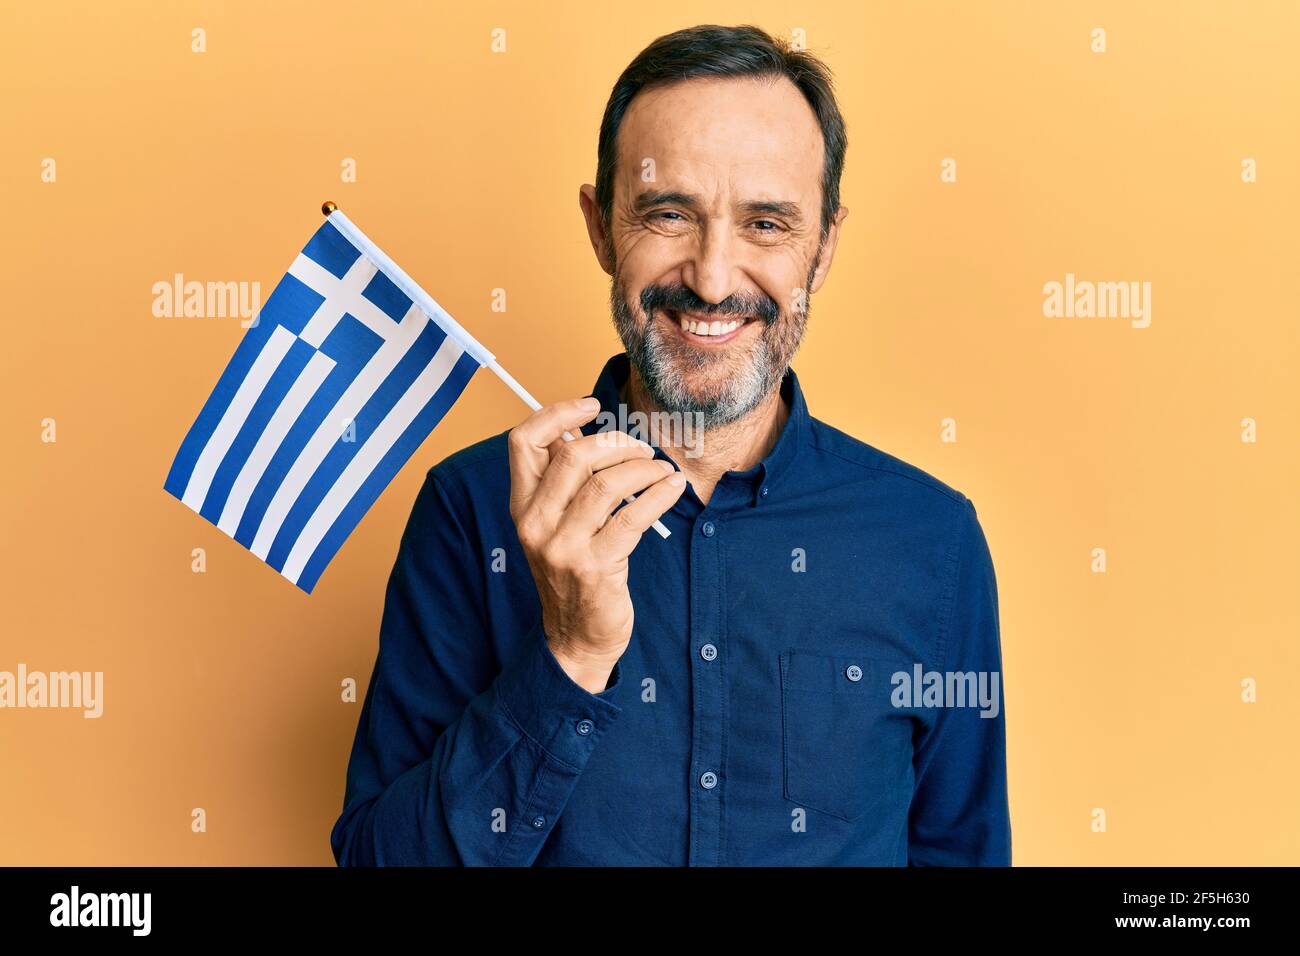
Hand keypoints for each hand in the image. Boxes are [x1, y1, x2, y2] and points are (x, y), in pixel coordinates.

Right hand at [508, 397, 685, 691]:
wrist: (576, 637)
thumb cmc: (574, 571)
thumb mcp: (556, 525)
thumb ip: (565, 483)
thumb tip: (589, 430)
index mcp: (522, 506)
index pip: (523, 442)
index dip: (557, 414)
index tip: (591, 405)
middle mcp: (535, 523)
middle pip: (572, 456)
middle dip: (616, 443)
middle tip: (641, 450)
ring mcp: (563, 547)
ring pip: (606, 483)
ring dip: (643, 468)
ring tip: (661, 471)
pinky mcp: (595, 566)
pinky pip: (632, 516)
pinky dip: (658, 494)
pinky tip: (672, 488)